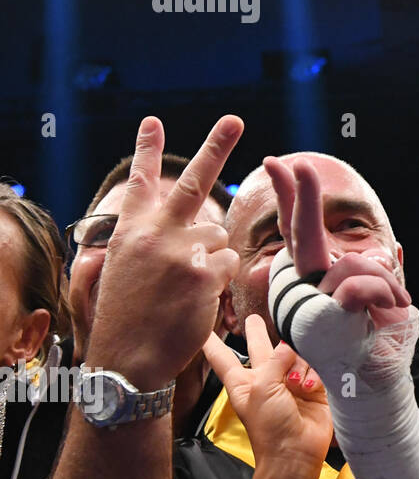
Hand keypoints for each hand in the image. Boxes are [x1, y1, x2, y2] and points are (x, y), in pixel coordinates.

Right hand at [87, 115, 241, 390]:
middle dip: (216, 146)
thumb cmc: (130, 316)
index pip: (140, 184)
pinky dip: (220, 280)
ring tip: (184, 288)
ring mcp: (180, 251)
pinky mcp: (203, 273)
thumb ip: (152, 239)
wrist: (127, 359)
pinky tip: (196, 298)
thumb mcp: (125, 268)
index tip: (153, 121)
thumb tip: (195, 221)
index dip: (147, 151)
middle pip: (194, 183)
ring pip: (219, 238)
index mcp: (131, 231)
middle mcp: (155, 234)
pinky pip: (229, 264)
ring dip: (212, 259)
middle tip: (234, 119)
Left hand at [204, 316, 331, 474]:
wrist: (296, 452)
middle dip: (257, 333)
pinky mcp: (313, 388)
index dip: (213, 343)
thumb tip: (290, 345)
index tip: (202, 330)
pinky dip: (313, 375)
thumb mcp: (261, 388)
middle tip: (255, 318)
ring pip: (295, 355)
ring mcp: (289, 383)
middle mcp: (265, 379)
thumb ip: (274, 360)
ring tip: (296, 386)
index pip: (223, 357)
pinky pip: (315, 367)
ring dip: (297, 366)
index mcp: (242, 382)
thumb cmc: (269, 426)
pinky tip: (310, 388)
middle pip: (259, 349)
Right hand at [263, 156, 411, 328]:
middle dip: (300, 194)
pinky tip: (392, 308)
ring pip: (353, 263)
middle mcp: (301, 290)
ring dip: (386, 281)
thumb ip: (366, 270)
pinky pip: (359, 283)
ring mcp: (307, 305)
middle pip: (300, 233)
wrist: (379, 384)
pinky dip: (384, 291)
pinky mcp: (323, 317)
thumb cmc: (376, 343)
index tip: (276, 163)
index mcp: (312, 281)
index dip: (287, 196)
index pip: (297, 231)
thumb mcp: (374, 297)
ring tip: (396, 305)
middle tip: (299, 164)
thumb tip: (378, 253)